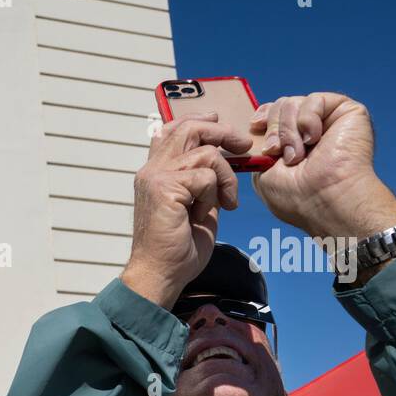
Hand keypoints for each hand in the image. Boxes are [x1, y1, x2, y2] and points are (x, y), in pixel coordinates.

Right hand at [120, 113, 246, 309]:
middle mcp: (151, 171)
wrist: (161, 274)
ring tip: (226, 201)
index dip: (197, 121)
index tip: (218, 122)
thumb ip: (203, 185)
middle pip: (188, 128)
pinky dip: (215, 194)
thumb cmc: (177, 249)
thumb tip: (224, 166)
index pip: (171, 130)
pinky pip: (205, 176)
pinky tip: (209, 213)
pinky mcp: (165, 188)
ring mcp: (156, 178)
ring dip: (225, 176)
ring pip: (205, 152)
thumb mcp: (196, 208)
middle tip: (243, 147)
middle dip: (221, 133)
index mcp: (154, 174)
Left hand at [250, 93, 395, 240]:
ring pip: (293, 102)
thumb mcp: (263, 172)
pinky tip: (314, 139)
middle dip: (274, 129)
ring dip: (288, 130)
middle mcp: (311, 130)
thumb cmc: (295, 195)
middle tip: (278, 152)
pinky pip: (314, 100)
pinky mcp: (346, 111)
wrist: (326, 200)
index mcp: (293, 142)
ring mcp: (328, 120)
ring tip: (297, 155)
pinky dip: (307, 120)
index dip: (263, 115)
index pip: (273, 112)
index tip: (255, 126)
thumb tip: (256, 124)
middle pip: (280, 105)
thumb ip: (261, 146)